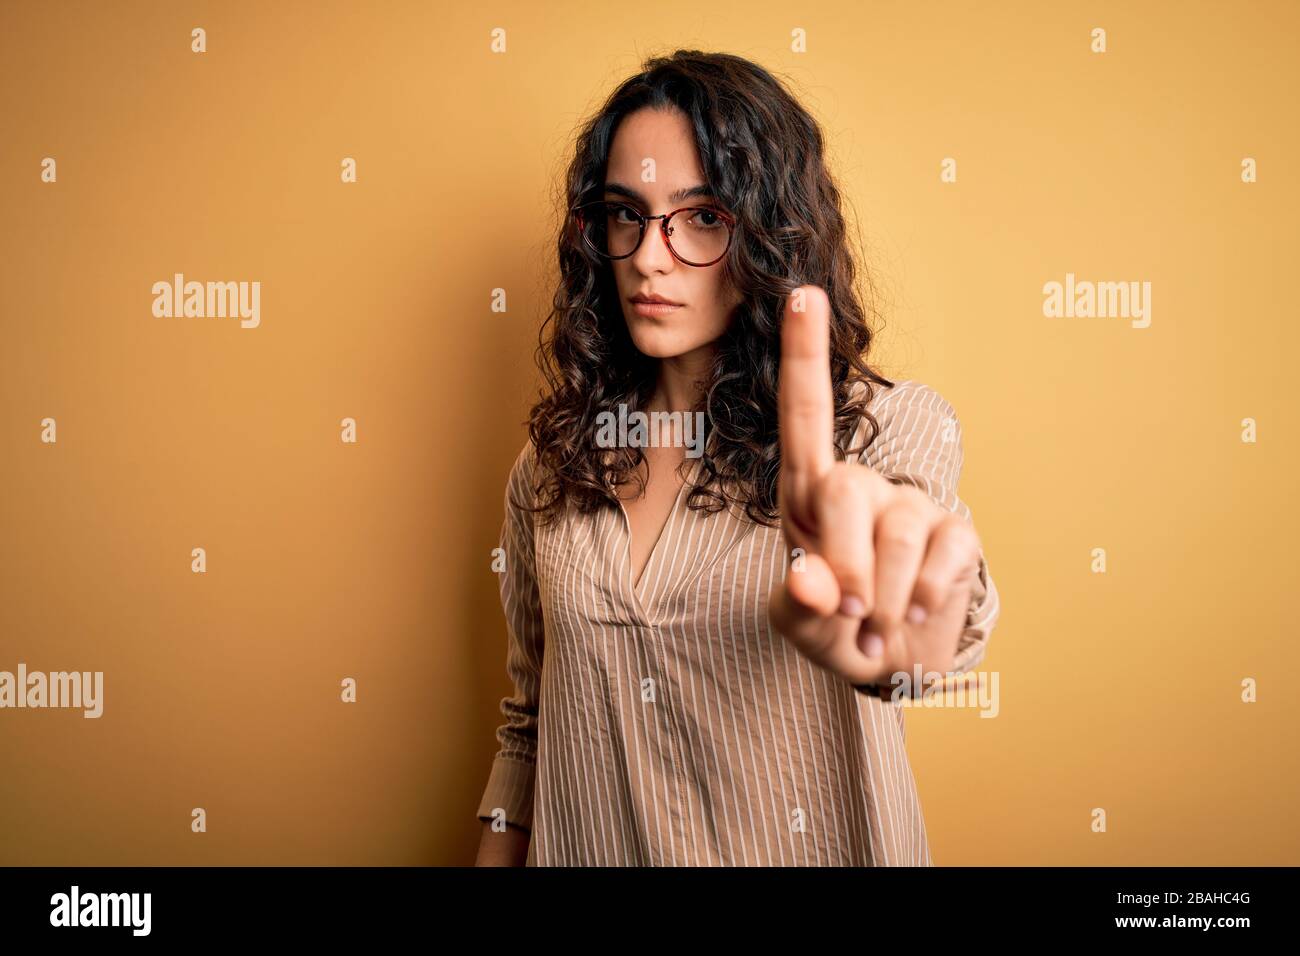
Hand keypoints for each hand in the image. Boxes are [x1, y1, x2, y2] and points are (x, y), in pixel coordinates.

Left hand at [767, 285, 981, 691]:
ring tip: (878, 628)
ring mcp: (912, 506)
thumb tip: (812, 582)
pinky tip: (917, 613)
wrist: (893, 664)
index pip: (805, 417)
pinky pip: (942, 554)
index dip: (804, 356)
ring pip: (895, 533)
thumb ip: (799, 603)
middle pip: (845, 491)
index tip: (800, 295)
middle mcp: (862, 487)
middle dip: (844, 563)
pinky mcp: (957, 533)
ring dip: (883, 598)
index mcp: (809, 495)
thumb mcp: (801, 624)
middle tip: (850, 616)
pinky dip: (923, 598)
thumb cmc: (835, 628)